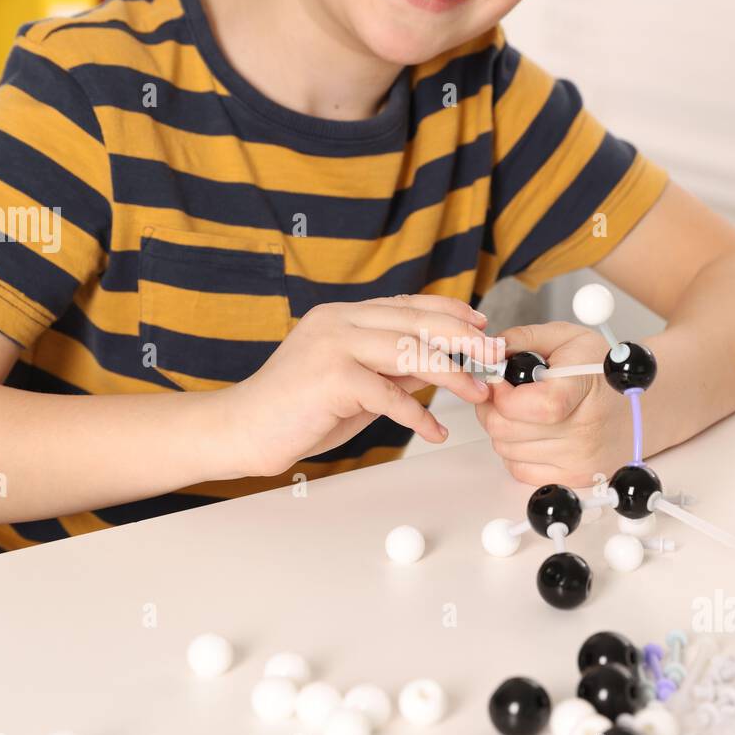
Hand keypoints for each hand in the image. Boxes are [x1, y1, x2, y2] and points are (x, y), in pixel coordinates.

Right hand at [225, 295, 503, 476]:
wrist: (241, 430)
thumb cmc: (296, 410)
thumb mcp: (354, 382)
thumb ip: (390, 369)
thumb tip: (437, 366)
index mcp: (343, 316)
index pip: (408, 304)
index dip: (450, 312)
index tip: (482, 325)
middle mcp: (339, 322)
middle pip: (416, 322)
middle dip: (463, 339)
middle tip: (493, 357)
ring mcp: (333, 346)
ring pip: (410, 351)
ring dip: (452, 375)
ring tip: (477, 393)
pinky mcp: (331, 378)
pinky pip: (389, 394)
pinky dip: (417, 416)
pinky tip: (433, 430)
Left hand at [475, 321, 630, 486]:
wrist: (645, 405)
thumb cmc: (604, 371)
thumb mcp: (569, 338)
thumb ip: (526, 337)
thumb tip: (490, 348)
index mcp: (579, 391)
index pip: (518, 405)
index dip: (499, 393)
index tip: (499, 380)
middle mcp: (581, 432)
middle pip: (504, 430)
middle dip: (491, 408)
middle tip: (502, 394)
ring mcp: (578, 460)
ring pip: (505, 450)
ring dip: (503, 429)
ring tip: (521, 411)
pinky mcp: (574, 478)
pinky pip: (520, 470)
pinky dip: (515, 452)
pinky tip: (530, 433)